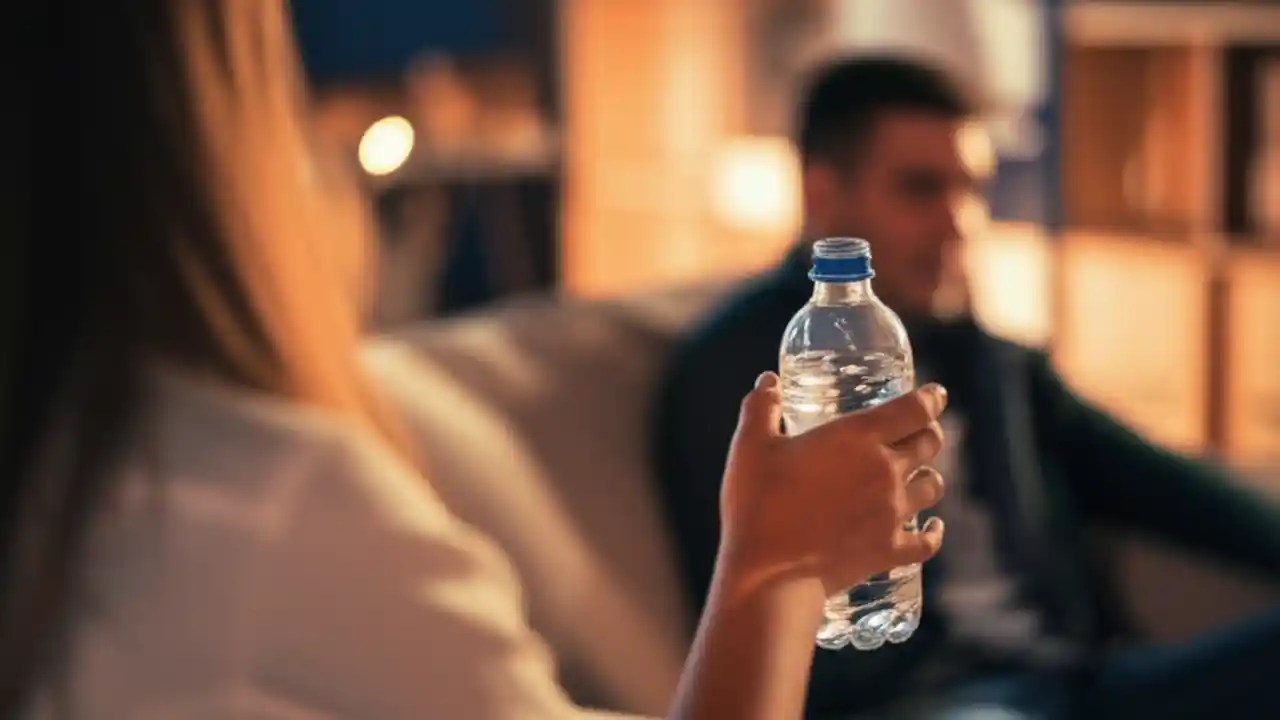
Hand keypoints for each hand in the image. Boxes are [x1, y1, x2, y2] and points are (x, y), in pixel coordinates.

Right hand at [718, 372, 946, 599]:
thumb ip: (761, 407)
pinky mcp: (889, 550)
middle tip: (918, 431)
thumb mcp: (750, 446)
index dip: (931, 397)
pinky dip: (933, 532)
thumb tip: (767, 382)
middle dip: (928, 433)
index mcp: (858, 437)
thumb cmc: (759, 503)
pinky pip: (928, 540)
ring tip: (915, 476)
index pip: (915, 408)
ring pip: (933, 486)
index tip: (935, 394)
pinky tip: (930, 528)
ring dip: (927, 476)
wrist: (768, 573)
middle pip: (930, 443)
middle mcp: (885, 470)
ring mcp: (892, 513)